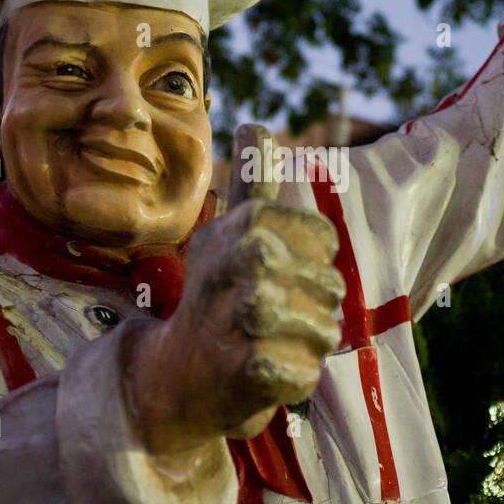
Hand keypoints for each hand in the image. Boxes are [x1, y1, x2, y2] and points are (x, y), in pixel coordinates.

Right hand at [126, 125, 344, 455]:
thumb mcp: (227, 235)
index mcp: (244, 225)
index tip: (280, 271)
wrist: (173, 378)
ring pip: (326, 330)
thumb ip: (251, 184)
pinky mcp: (254, 370)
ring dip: (305, 345)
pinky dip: (294, 378)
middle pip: (331, 286)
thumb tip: (255, 124)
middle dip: (313, 308)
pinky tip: (259, 373)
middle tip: (269, 316)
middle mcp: (243, 262)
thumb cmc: (212, 298)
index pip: (325, 239)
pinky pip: (309, 372)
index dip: (314, 261)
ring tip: (266, 343)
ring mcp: (247, 315)